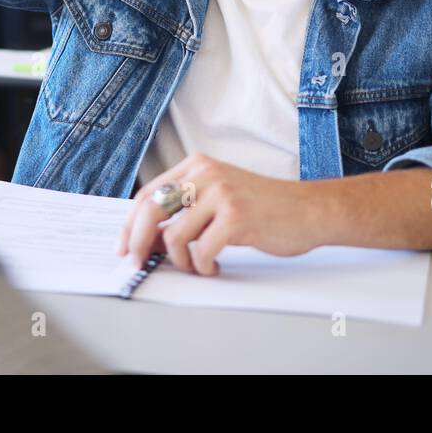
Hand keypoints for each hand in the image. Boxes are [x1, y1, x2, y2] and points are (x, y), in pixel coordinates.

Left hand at [117, 154, 321, 275]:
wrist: (308, 209)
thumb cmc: (263, 207)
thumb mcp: (218, 197)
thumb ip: (184, 211)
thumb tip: (146, 239)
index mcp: (197, 166)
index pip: (148, 194)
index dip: (129, 224)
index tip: (123, 246)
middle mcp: (206, 174)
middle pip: (151, 210)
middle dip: (138, 242)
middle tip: (138, 262)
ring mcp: (222, 194)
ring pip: (174, 237)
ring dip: (180, 262)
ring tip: (197, 266)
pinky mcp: (236, 217)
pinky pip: (201, 251)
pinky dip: (203, 266)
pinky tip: (214, 267)